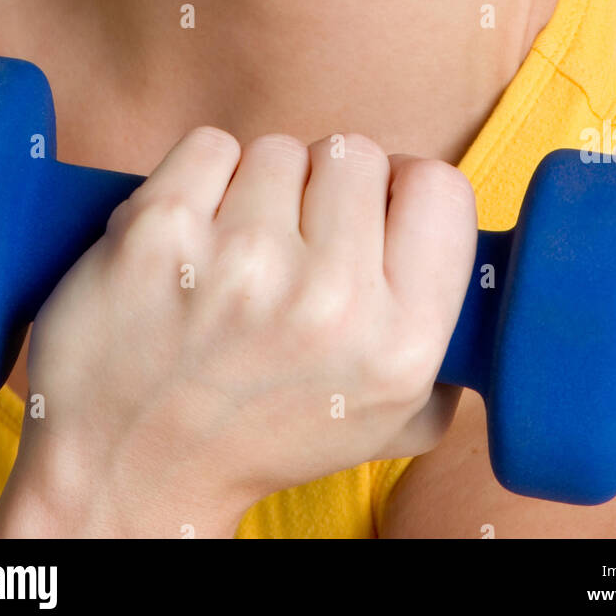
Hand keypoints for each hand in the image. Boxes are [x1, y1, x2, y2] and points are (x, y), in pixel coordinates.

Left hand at [7, 129, 478, 536]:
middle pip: (354, 152)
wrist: (127, 471)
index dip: (401, 191)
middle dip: (321, 188)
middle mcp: (329, 302)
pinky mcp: (160, 231)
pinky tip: (188, 238)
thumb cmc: (259, 433)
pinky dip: (198, 177)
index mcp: (402, 345)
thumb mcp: (387, 419)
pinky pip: (209, 145)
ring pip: (279, 148)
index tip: (368, 217)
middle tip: (288, 246)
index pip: (440, 186)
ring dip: (257, 188)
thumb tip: (489, 263)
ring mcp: (242, 262)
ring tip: (233, 256)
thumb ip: (446, 341)